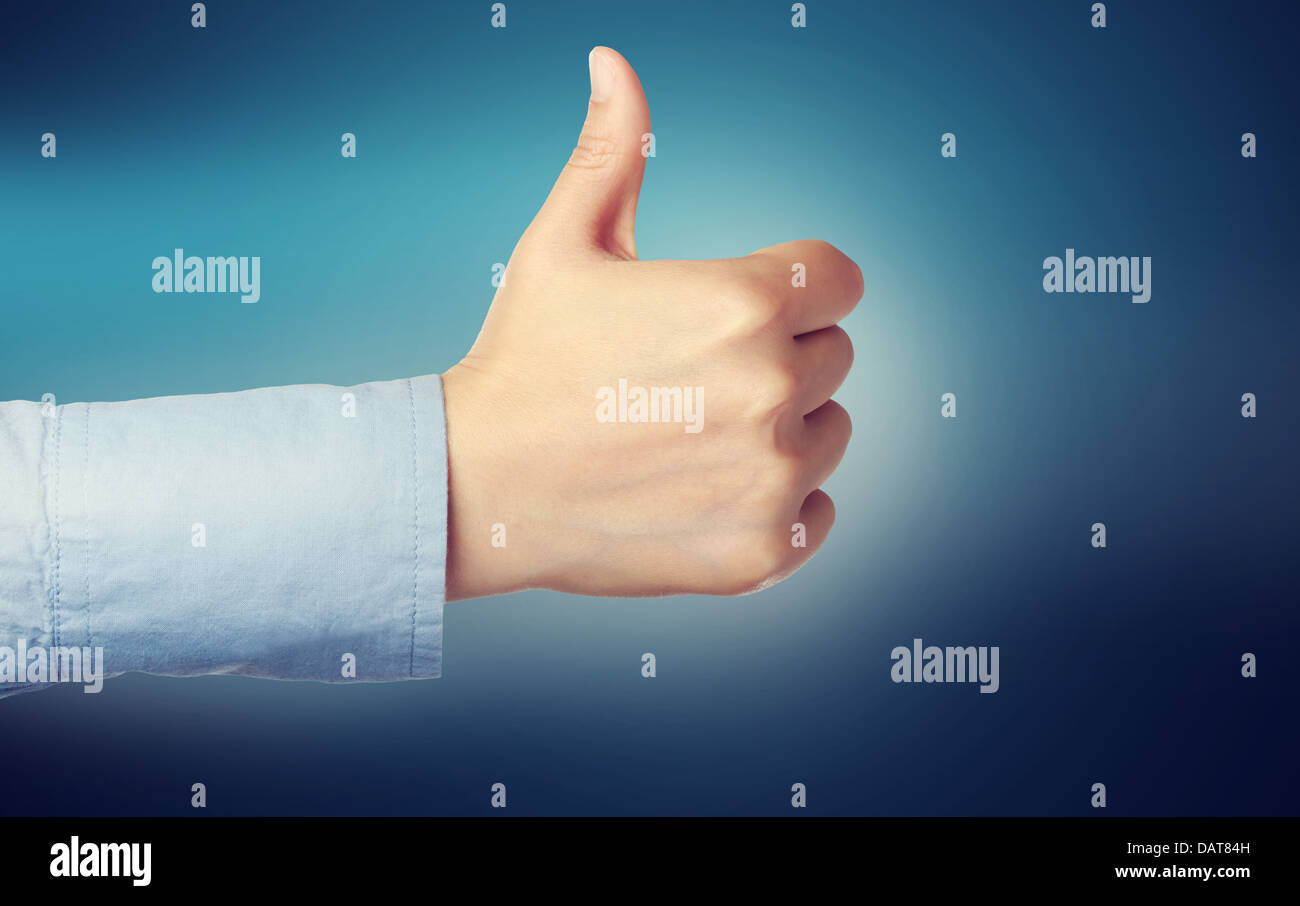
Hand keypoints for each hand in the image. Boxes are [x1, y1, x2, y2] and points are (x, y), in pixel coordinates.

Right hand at [441, 47, 861, 599]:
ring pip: (830, 433)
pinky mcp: (764, 551)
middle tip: (690, 379)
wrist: (477, 487)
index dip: (792, 289)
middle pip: (834, 355)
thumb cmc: (522, 361)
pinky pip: (818, 514)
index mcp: (741, 301)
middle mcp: (771, 388)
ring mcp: (772, 478)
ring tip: (691, 436)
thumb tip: (611, 62)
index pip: (840, 280)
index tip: (738, 312)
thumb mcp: (562, 244)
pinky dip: (776, 506)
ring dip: (783, 430)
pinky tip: (704, 490)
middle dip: (779, 357)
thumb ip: (610, 153)